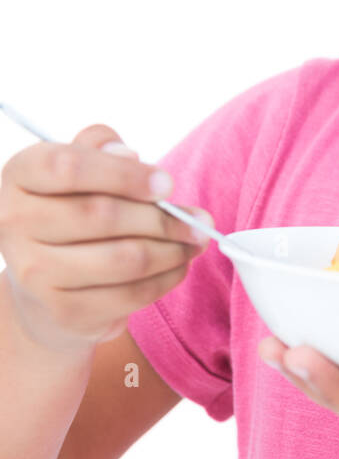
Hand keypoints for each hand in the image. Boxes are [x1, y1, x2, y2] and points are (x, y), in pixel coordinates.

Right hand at [0, 123, 210, 355]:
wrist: (45, 285)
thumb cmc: (72, 211)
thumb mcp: (79, 170)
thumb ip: (100, 147)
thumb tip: (126, 154)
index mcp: (19, 176)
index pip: (68, 167)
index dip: (124, 175)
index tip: (167, 184)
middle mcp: (14, 223)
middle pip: (103, 215)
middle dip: (163, 218)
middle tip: (200, 220)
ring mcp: (35, 272)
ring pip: (124, 258)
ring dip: (173, 250)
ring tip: (194, 241)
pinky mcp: (63, 310)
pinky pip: (131, 293)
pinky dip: (166, 279)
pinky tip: (178, 266)